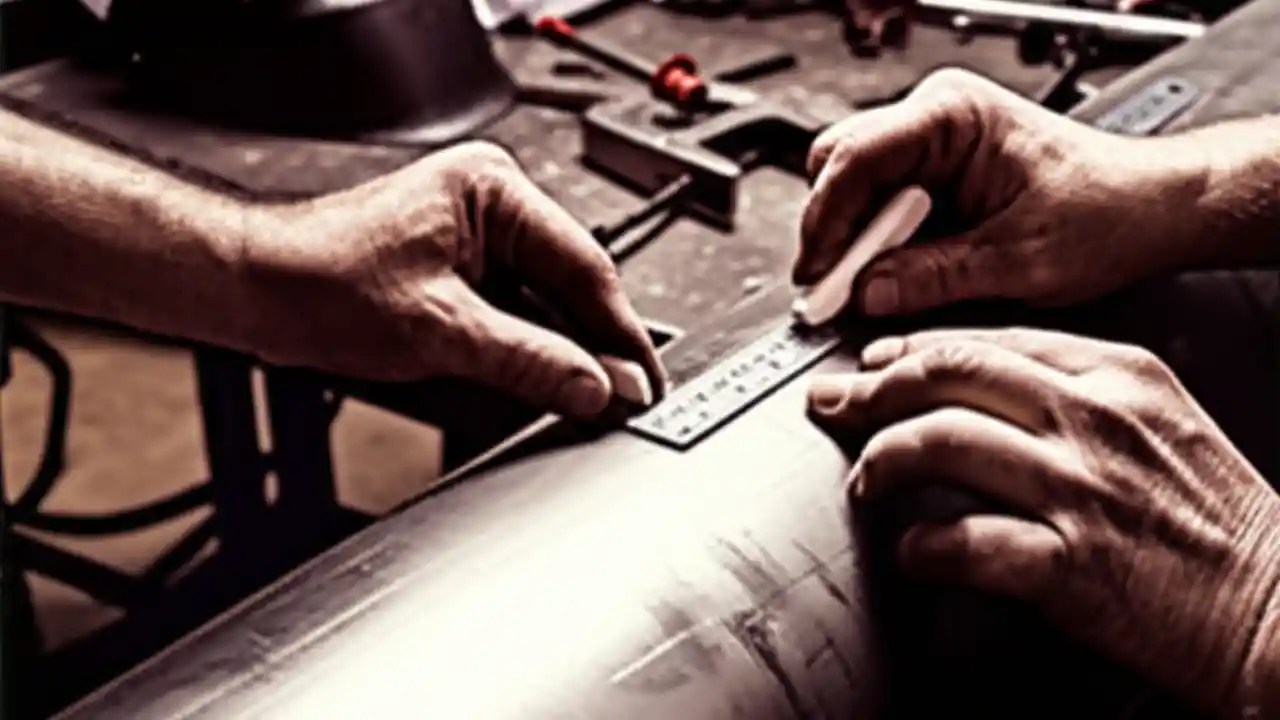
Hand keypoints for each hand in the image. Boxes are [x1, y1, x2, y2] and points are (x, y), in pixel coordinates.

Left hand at [242, 141, 664, 418]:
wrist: (254, 289)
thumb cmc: (319, 279)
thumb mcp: (440, 330)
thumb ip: (529, 359)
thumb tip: (596, 386)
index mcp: (493, 190)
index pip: (585, 265)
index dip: (619, 332)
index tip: (643, 380)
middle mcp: (490, 204)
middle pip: (571, 283)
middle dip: (596, 345)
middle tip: (627, 400)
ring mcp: (475, 237)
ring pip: (546, 302)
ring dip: (566, 351)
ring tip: (594, 399)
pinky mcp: (459, 270)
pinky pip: (517, 311)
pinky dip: (534, 349)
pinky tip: (551, 383)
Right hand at [797, 68, 1211, 316]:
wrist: (1153, 209)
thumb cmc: (1110, 211)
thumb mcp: (1021, 259)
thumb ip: (936, 276)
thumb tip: (868, 293)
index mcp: (952, 114)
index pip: (853, 158)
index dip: (826, 223)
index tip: (818, 277)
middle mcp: (935, 118)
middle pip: (839, 168)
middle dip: (834, 232)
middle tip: (838, 290)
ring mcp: (931, 145)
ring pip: (853, 188)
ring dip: (856, 242)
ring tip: (870, 288)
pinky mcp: (934, 174)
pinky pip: (880, 206)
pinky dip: (878, 246)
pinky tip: (891, 276)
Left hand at [806, 327, 1279, 716]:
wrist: (1276, 606)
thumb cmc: (1215, 518)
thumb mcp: (1159, 419)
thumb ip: (1076, 390)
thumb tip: (979, 384)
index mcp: (1117, 375)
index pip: (987, 342)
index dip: (913, 349)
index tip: (875, 362)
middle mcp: (1093, 422)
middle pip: (950, 375)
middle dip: (874, 387)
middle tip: (835, 403)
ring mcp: (1079, 491)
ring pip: (940, 441)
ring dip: (883, 458)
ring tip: (867, 477)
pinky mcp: (1069, 566)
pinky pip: (961, 542)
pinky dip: (921, 546)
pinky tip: (912, 550)